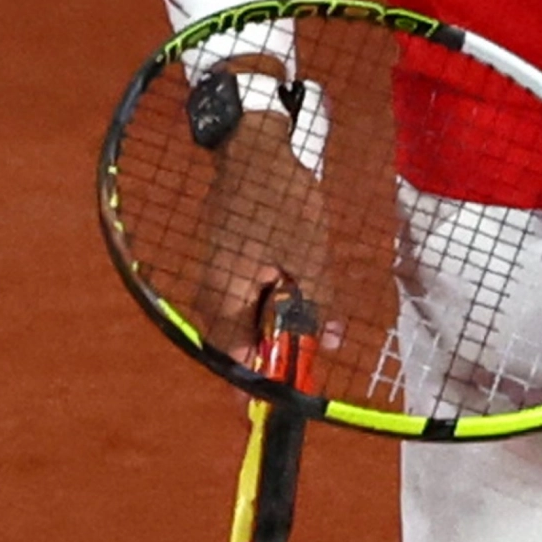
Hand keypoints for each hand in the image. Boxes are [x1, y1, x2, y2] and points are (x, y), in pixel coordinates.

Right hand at [193, 99, 331, 363]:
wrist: (252, 145)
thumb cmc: (279, 200)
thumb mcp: (309, 254)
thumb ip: (318, 301)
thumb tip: (331, 343)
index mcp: (224, 298)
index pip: (236, 360)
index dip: (263, 381)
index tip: (290, 396)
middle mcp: (210, 293)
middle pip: (238, 342)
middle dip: (274, 354)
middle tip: (308, 359)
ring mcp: (215, 273)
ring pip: (243, 317)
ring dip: (275, 325)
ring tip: (312, 324)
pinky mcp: (225, 257)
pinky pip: (244, 294)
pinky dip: (270, 301)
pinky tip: (298, 291)